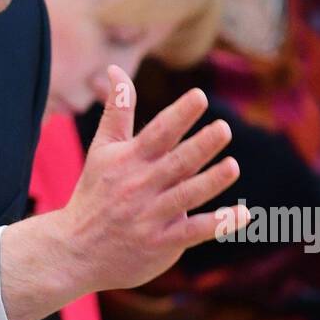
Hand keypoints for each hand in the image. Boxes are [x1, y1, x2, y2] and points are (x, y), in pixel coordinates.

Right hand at [0, 65, 248, 319]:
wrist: (75, 250)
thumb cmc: (94, 193)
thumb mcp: (102, 149)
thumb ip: (116, 110)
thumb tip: (115, 69)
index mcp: (128, 160)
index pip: (157, 133)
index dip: (179, 115)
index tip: (199, 96)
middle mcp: (140, 186)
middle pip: (176, 163)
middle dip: (200, 146)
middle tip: (225, 128)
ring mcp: (151, 216)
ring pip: (187, 196)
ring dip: (211, 181)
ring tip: (233, 166)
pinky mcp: (162, 243)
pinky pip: (194, 232)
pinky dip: (219, 223)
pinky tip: (243, 214)